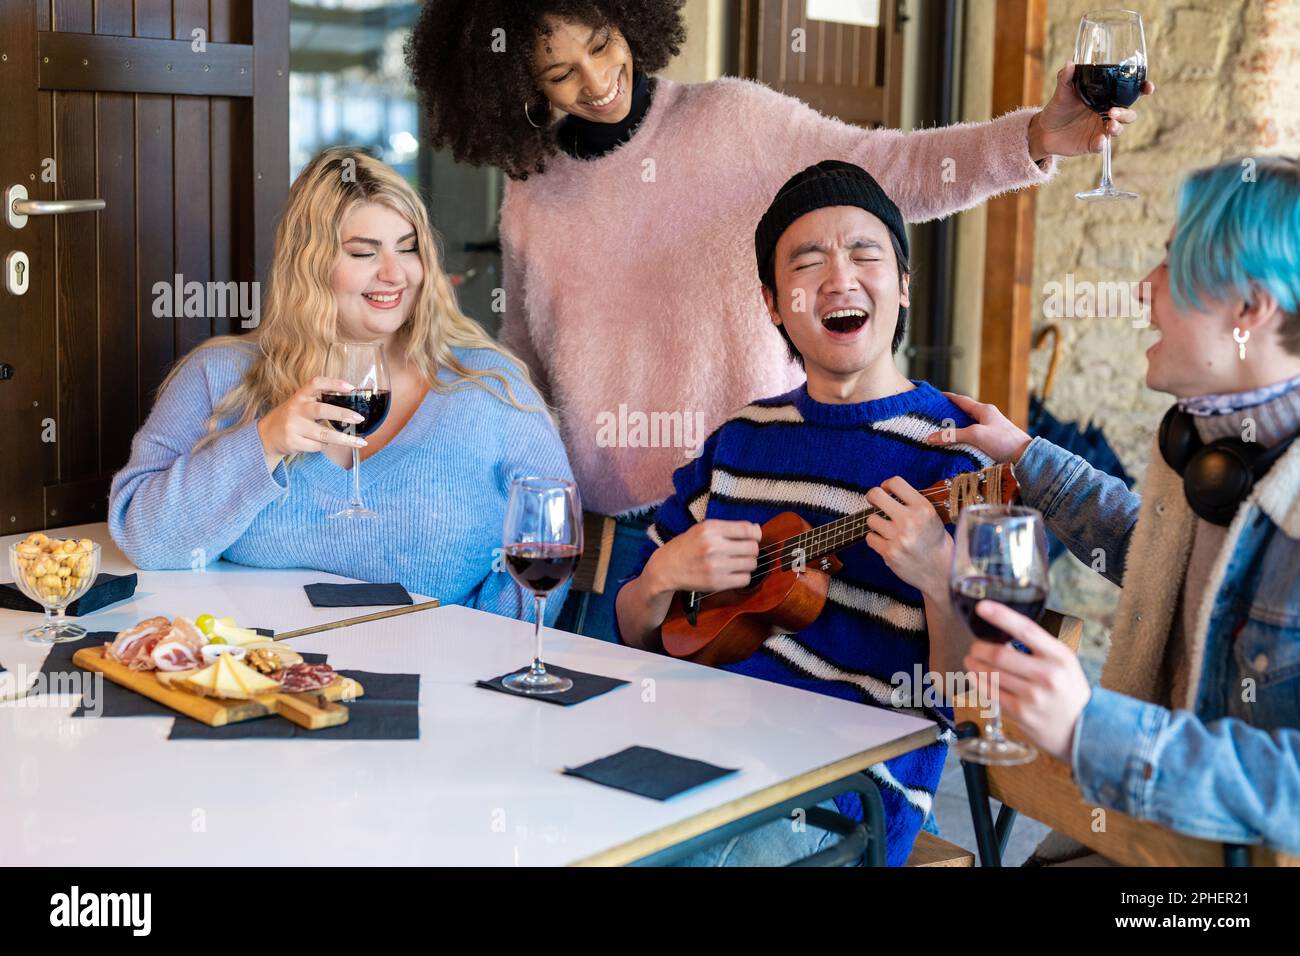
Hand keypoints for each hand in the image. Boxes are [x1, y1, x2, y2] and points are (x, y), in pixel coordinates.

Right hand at [256, 376, 368, 459]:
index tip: (351, 387)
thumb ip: (321, 402)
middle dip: (342, 414)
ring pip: (323, 434)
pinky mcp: (293, 441)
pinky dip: (324, 446)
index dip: (333, 383)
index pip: (316, 383)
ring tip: (360, 443)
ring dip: (344, 439)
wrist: (267, 435)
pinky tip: (323, 443)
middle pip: (322, 410)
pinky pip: (317, 446)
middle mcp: (296, 408)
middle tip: (359, 418)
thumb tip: (352, 407)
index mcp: (301, 396)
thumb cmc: (293, 417)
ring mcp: (293, 426)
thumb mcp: (302, 404)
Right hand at [644, 519, 761, 594]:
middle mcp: (713, 546)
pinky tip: (733, 573)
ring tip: (737, 562)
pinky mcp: (716, 583)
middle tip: (742, 551)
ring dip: (748, 563)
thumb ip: (729, 528)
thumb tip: (757, 531)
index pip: (748, 530)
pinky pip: (745, 579)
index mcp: (710, 529)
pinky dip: (743, 576)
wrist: (666, 568)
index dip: (756, 534)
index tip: (753, 537)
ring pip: (751, 564)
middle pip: (753, 548)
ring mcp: (715, 566)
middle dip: (751, 549)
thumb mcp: (703, 528)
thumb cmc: (687, 546)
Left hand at [864, 477, 951, 597]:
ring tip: (887, 529)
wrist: (941, 572)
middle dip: (872, 497)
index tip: (886, 490)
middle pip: (876, 495)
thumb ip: (913, 504)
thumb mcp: (932, 517)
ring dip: (876, 523)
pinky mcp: (889, 553)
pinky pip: (870, 538)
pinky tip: (886, 542)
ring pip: (871, 519)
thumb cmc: (936, 543)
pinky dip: (876, 540)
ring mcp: (898, 537)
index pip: (896, 483)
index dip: (887, 484)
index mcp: (923, 508)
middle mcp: (910, 520)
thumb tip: (888, 491)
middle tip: (874, 501)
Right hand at [927, 391, 1031, 463]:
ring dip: (956, 428)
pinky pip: (973, 436)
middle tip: (933, 417)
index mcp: (984, 410)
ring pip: (968, 425)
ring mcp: (990, 428)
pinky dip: (963, 438)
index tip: (936, 397)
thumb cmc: (1003, 441)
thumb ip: (953, 435)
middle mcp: (987, 417)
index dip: (948, 398)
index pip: (962, 400)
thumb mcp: (975, 435)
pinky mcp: (992, 440)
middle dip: (949, 414)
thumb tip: (931, 437)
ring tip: (941, 432)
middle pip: (964, 413)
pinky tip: (956, 444)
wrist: (1024, 455)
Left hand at [962, 601, 1090, 761]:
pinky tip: (975, 676)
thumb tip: (1003, 630)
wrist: (1083, 728)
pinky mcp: (1021, 713)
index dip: (1001, 616)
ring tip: (970, 660)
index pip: (1026, 629)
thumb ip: (1039, 646)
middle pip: (999, 654)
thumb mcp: (1064, 661)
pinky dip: (977, 681)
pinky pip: (990, 693)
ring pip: (991, 674)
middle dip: (978, 648)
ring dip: (974, 664)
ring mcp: (1033, 696)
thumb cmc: (1069, 690)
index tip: (982, 607)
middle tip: (974, 646)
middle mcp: (1047, 675)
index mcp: (1059, 656)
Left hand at [1028, 63, 1154, 160]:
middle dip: (1126, 113)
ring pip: (1118, 129)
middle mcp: (1108, 113)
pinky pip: (1102, 145)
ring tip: (1109, 125)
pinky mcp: (1093, 143)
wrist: (1045, 129)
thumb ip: (1066, 77)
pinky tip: (1099, 141)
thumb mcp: (1062, 90)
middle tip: (1113, 112)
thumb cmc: (1059, 106)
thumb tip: (1070, 64)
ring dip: (1117, 128)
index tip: (1148, 87)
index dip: (1142, 89)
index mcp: (1106, 97)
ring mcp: (1101, 129)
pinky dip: (1102, 144)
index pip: (1130, 93)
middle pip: (1128, 114)